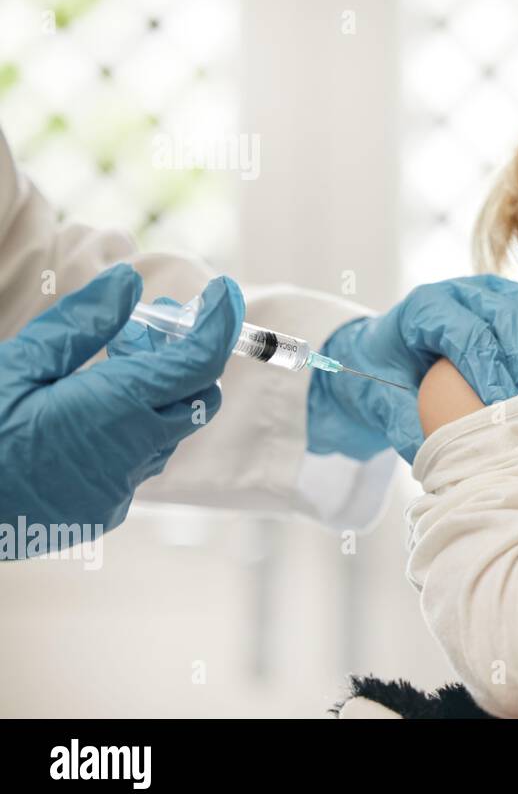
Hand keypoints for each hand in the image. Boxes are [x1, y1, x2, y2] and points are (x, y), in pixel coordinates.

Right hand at [0, 265, 242, 548]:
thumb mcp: (17, 367)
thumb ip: (80, 326)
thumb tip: (128, 282)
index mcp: (116, 411)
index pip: (198, 362)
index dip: (217, 324)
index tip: (221, 292)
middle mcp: (134, 454)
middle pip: (198, 395)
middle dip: (185, 354)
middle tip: (151, 324)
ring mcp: (122, 488)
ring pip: (170, 429)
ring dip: (157, 391)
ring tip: (112, 358)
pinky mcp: (106, 511)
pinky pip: (139, 460)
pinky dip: (132, 426)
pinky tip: (88, 409)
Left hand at [307, 270, 517, 462]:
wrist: (389, 352)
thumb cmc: (386, 377)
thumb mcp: (383, 402)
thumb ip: (407, 425)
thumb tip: (445, 453)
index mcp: (425, 307)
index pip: (467, 332)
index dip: (489, 369)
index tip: (503, 406)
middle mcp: (464, 290)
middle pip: (508, 315)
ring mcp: (497, 288)